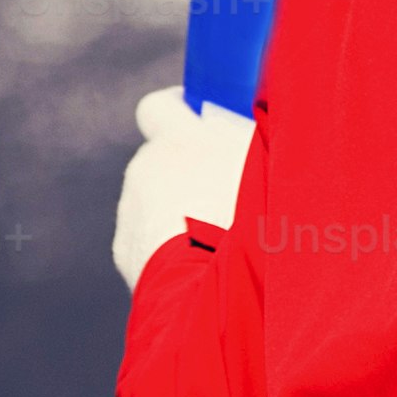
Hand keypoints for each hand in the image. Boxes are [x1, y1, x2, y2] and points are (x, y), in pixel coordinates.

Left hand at [113, 86, 256, 288]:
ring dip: (179, 204)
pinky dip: (169, 238)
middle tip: (226, 182)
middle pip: (160, 155)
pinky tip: (201, 255)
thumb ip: (253, 136)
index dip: (176, 109)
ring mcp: (131, 211)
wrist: (219, 290)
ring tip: (218, 229)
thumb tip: (255, 122)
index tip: (197, 116)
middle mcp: (146, 169)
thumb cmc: (256, 219)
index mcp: (180, 140)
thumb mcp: (271, 163)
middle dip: (186, 164)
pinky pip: (148, 233)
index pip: (158, 106)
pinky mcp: (125, 250)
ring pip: (154, 196)